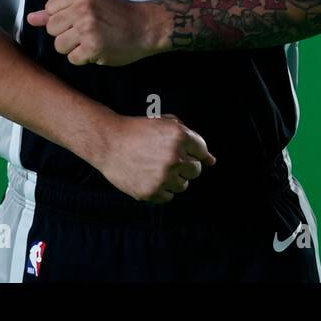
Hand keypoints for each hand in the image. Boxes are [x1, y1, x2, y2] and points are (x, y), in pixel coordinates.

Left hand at [26, 0, 164, 66]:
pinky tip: (96, 50)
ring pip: (59, 45)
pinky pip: (72, 59)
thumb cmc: (117, 14)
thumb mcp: (89, 1)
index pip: (50, 9)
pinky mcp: (93, 47)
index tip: (79, 18)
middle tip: (85, 32)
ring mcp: (87, 27)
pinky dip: (83, 58)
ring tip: (90, 41)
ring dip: (72, 48)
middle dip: (65, 34)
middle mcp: (82, 7)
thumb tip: (31, 18)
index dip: (62, 18)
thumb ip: (59, 9)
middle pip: (52, 28)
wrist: (146, 26)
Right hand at [97, 114, 216, 202]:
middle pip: (195, 170)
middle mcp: (174, 157)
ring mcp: (163, 176)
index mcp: (179, 136)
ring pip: (183, 185)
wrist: (109, 142)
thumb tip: (212, 161)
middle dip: (184, 165)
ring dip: (173, 178)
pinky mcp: (151, 192)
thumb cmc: (139, 130)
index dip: (190, 151)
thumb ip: (192, 139)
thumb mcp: (166, 123)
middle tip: (165, 159)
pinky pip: (168, 197)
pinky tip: (148, 177)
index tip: (177, 150)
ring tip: (155, 167)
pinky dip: (160, 189)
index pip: (202, 151)